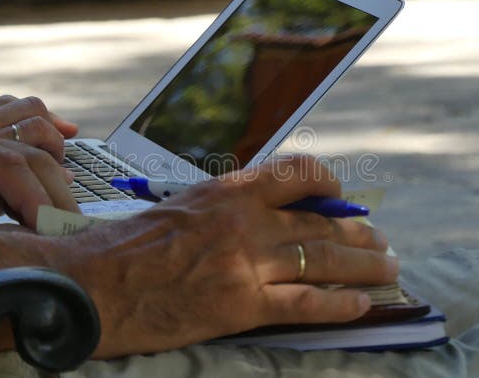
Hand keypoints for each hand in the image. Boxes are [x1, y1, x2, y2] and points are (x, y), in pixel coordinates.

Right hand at [57, 155, 398, 357]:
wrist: (92, 285)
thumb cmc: (129, 246)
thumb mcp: (183, 208)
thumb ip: (228, 208)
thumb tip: (263, 212)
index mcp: (228, 192)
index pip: (297, 173)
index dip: (329, 183)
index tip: (341, 196)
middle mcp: (245, 222)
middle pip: (321, 221)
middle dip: (359, 232)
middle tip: (379, 241)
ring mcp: (245, 264)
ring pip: (324, 258)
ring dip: (364, 265)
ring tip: (386, 268)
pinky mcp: (240, 305)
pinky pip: (305, 302)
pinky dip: (339, 304)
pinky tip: (359, 305)